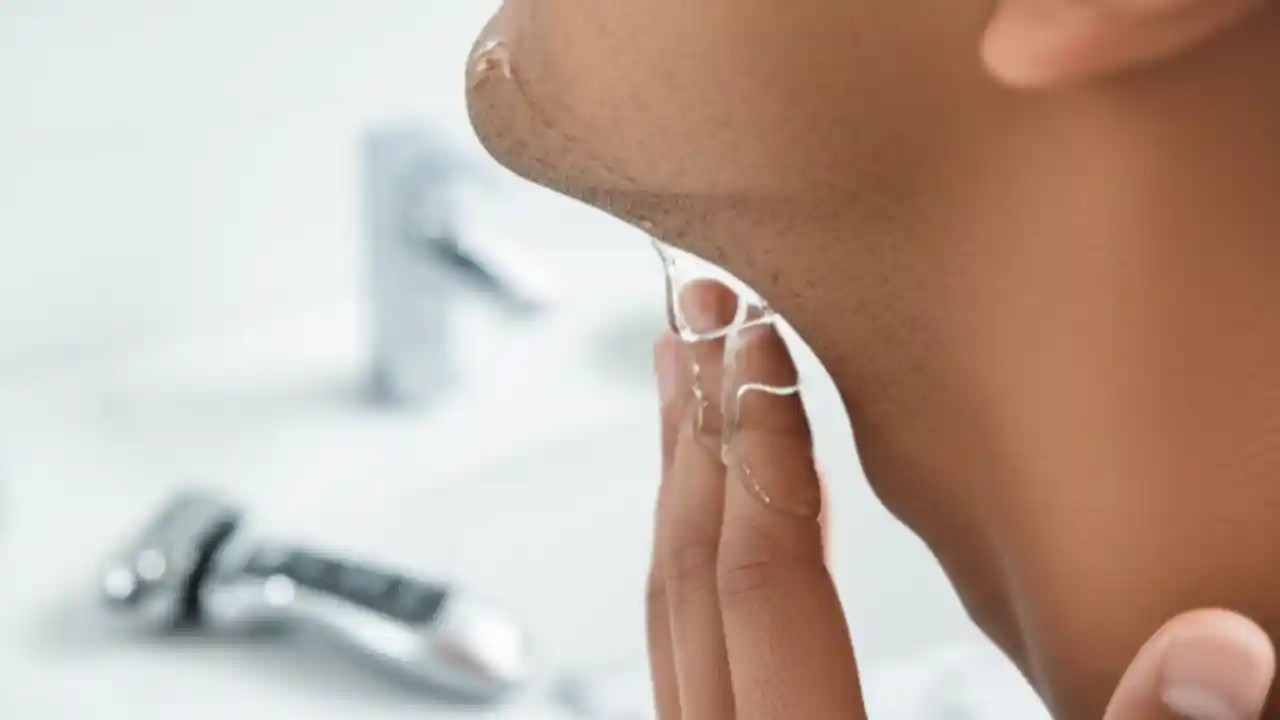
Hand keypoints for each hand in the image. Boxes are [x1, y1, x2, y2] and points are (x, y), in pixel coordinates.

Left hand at [645, 279, 1276, 718]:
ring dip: (680, 494)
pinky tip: (721, 532)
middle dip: (692, 441)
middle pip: (689, 583)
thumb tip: (1226, 650)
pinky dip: (693, 573)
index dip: (762, 452)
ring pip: (668, 620)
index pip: (766, 587)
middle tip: (692, 320)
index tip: (757, 343)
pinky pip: (683, 666)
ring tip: (687, 393)